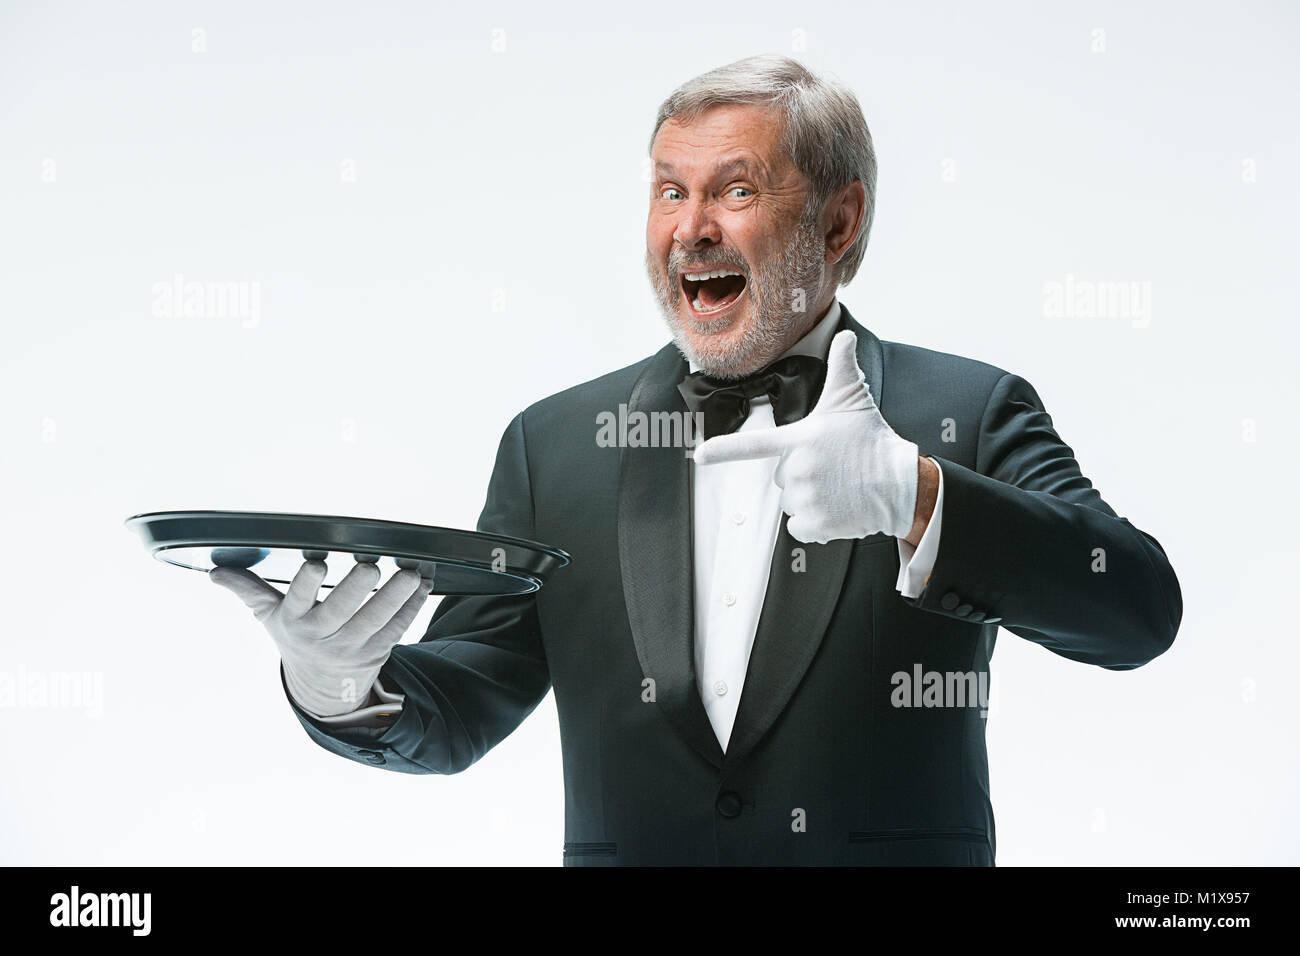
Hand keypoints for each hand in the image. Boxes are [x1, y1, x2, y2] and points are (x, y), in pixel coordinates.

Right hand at [210, 559, 431, 716]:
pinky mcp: (380, 649)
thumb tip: (216, 572)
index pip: (298, 601)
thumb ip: (248, 590)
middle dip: (356, 588)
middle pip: (341, 611)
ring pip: (377, 620)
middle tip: (370, 565)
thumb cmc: (296, 635)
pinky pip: (399, 627)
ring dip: (395, 596)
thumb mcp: (269, 616)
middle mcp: (323, 635)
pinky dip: (413, 606)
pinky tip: (423, 583)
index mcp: (294, 622)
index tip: (316, 564)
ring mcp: (354, 644)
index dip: (306, 585)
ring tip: (409, 573)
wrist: (323, 684)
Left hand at [692, 328, 919, 543]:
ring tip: (839, 489)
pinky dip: (817, 525)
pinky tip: (838, 510)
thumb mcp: (855, 399)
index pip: (754, 445)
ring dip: (811, 500)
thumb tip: (844, 334)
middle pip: (782, 478)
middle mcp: (797, 469)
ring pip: (792, 504)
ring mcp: (806, 498)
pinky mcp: (817, 523)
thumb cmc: (874, 440)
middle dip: (803, 475)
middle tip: (833, 468)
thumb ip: (843, 365)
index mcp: (800, 440)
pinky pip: (801, 528)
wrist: (901, 483)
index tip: (700, 456)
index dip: (723, 450)